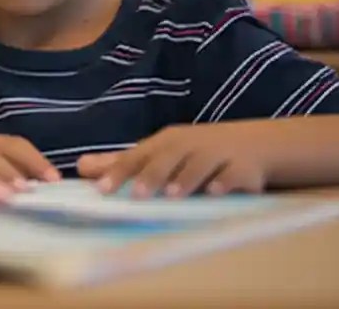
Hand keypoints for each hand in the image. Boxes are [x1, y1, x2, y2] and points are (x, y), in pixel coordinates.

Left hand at [77, 124, 268, 198]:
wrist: (257, 144)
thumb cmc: (197, 151)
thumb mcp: (160, 153)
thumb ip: (122, 162)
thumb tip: (80, 166)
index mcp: (167, 143)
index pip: (138, 156)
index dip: (119, 171)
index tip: (100, 190)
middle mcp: (190, 145)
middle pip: (167, 157)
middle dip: (151, 175)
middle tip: (135, 195)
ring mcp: (219, 155)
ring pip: (200, 165)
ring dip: (186, 179)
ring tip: (171, 195)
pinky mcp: (245, 169)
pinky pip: (235, 175)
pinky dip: (225, 183)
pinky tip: (215, 193)